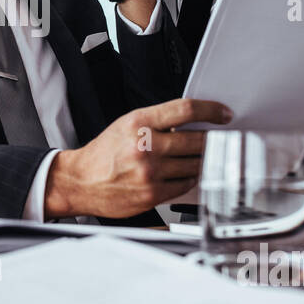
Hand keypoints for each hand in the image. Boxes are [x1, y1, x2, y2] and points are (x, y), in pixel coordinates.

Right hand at [44, 98, 233, 220]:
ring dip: (203, 160)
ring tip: (201, 157)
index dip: (211, 110)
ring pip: (194, 164)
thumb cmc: (103, 153)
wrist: (80, 181)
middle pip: (197, 139)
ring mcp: (149, 172)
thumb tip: (192, 123)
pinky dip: (190, 178)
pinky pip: (185, 184)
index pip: (185, 110)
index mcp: (138, 122)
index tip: (223, 114)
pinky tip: (186, 173)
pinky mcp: (152, 194)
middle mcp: (144, 145)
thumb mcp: (126, 125)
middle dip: (214, 139)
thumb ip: (157, 122)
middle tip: (221, 139)